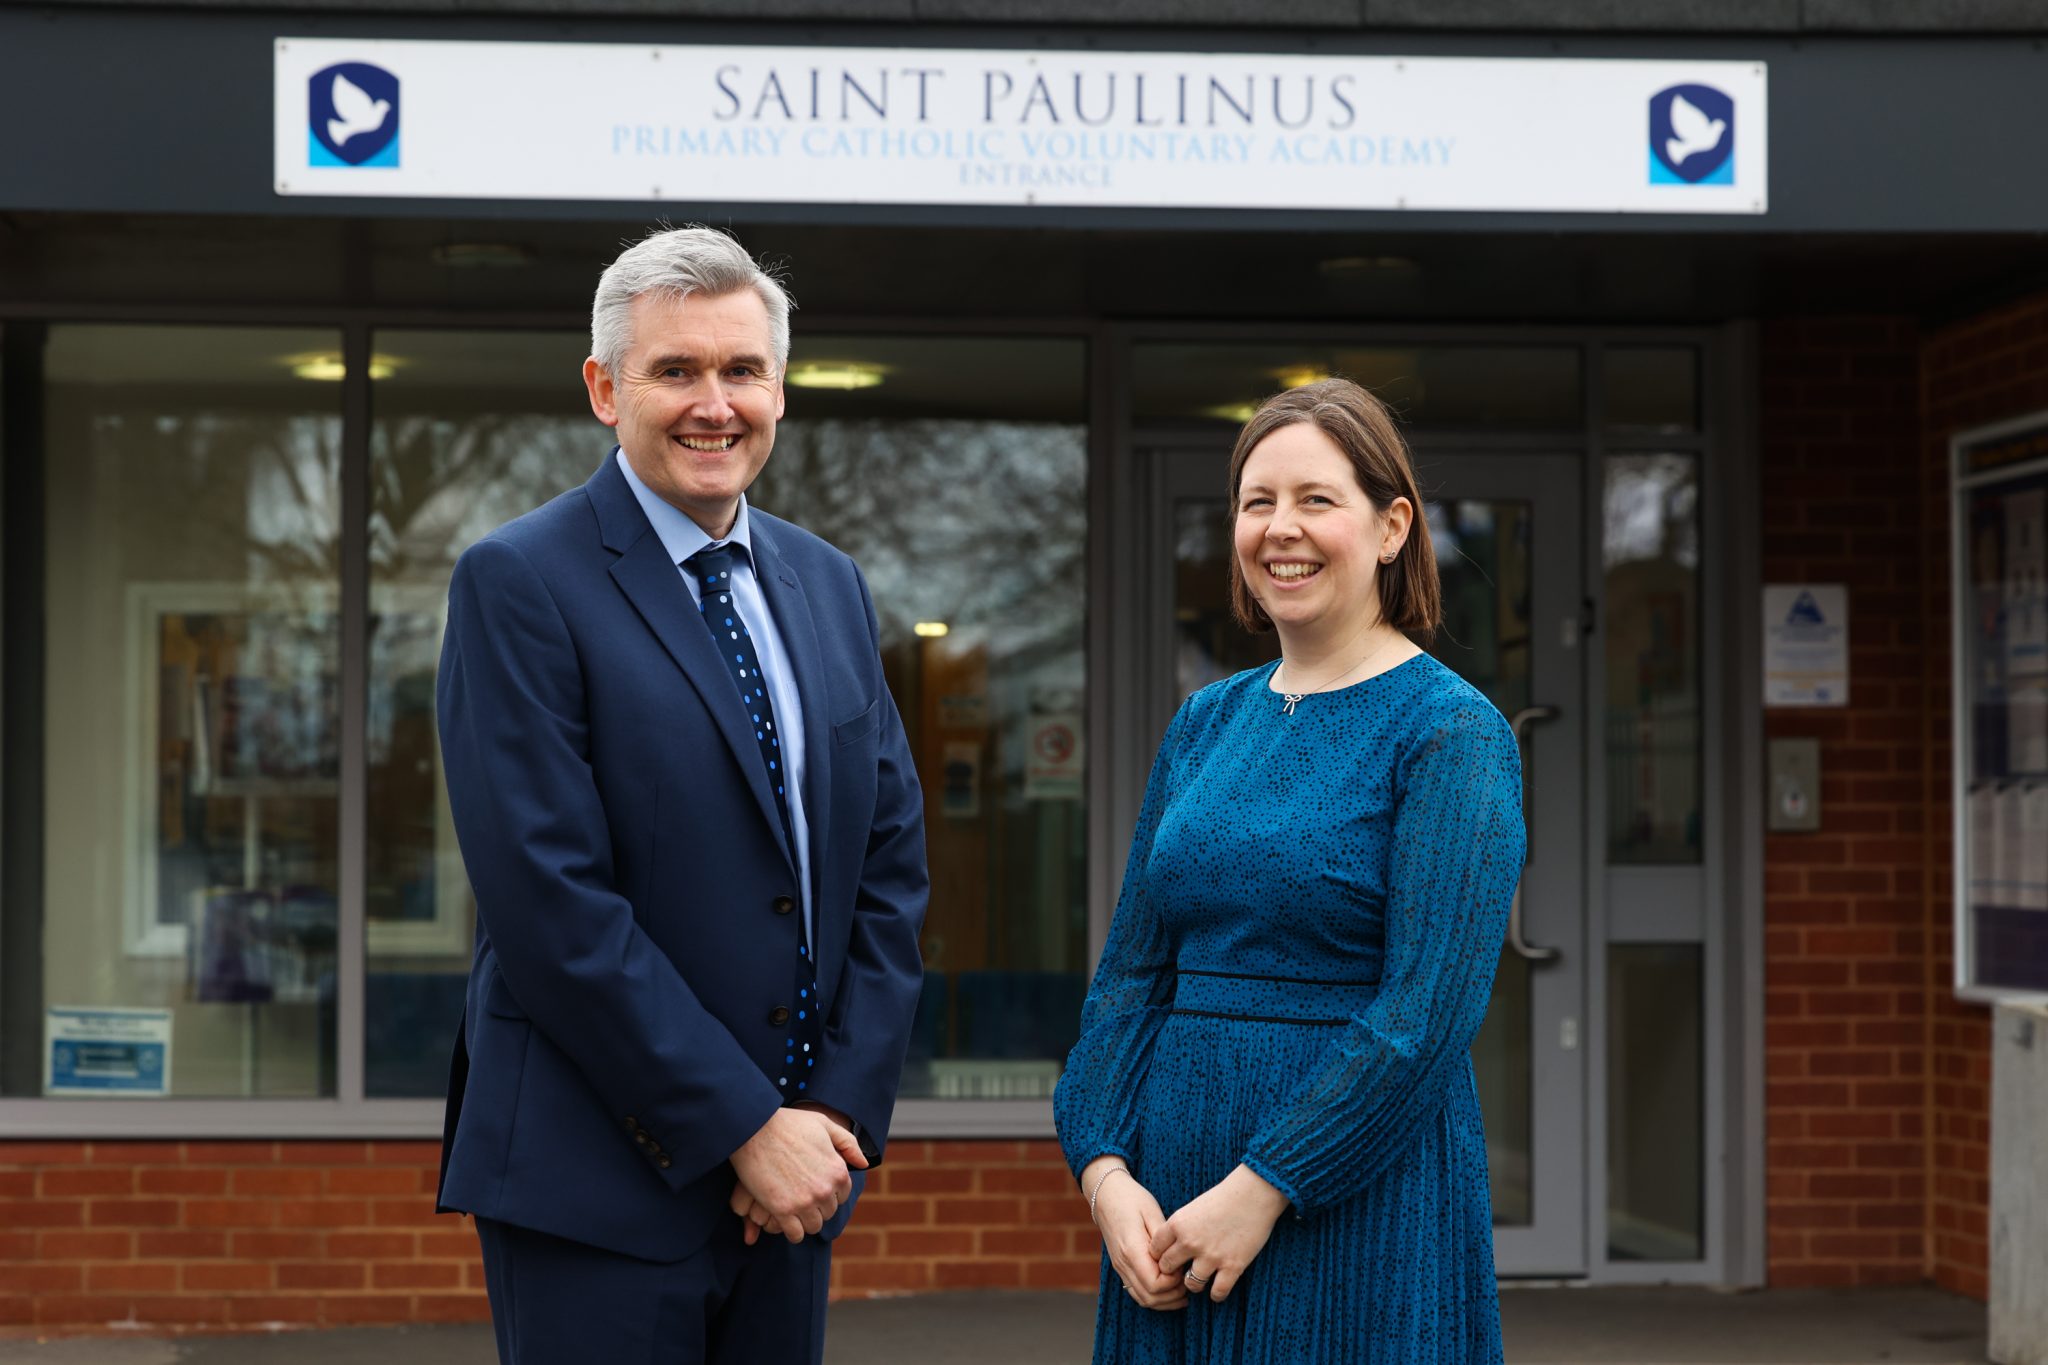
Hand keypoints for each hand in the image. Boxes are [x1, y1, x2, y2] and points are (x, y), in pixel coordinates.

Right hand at [728, 1108, 867, 1243]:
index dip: (829, 1192)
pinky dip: (792, 1231)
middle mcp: (825, 1189)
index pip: (842, 1195)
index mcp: (838, 1170)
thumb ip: (848, 1143)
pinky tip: (784, 1220)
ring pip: (813, 1226)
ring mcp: (804, 1201)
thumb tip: (864, 1163)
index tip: (815, 1187)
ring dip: (805, 1221)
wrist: (754, 1128)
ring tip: (793, 1210)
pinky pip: (795, 1234)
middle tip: (801, 1196)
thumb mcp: (823, 1124)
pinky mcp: (783, 1210)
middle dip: (817, 1206)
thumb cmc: (788, 1124)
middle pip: (828, 1212)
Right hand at [1083, 1159, 1185, 1311]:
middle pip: (1149, 1298)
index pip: (1155, 1284)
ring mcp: (1120, 1267)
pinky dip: (1154, 1296)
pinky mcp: (1121, 1267)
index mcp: (1131, 1250)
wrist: (1105, 1193)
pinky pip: (1136, 1291)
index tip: (1183, 1267)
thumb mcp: (1152, 1212)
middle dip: (1172, 1296)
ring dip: (1164, 1300)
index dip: (1173, 1282)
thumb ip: (1164, 1240)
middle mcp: (1123, 1264)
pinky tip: (1168, 1289)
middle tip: (1189, 1283)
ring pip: (1142, 1299)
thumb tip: (1177, 1262)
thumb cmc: (1132, 1199)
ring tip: (1183, 1291)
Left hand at [1148, 1165, 1288, 1303]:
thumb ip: (1180, 1228)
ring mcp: (1211, 1256)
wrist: (1254, 1193)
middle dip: (1172, 1272)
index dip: (1159, 1255)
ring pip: (1191, 1284)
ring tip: (1200, 1279)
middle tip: (1181, 1272)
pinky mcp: (1232, 1266)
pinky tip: (1218, 1288)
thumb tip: (1171, 1248)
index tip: (1167, 1257)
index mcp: (1178, 1224)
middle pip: (1167, 1268)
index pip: (1154, 1249)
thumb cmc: (1225, 1197)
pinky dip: (1216, 1294)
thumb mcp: (1193, 1207)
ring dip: (1194, 1284)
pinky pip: (1217, 1293)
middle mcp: (1190, 1242)